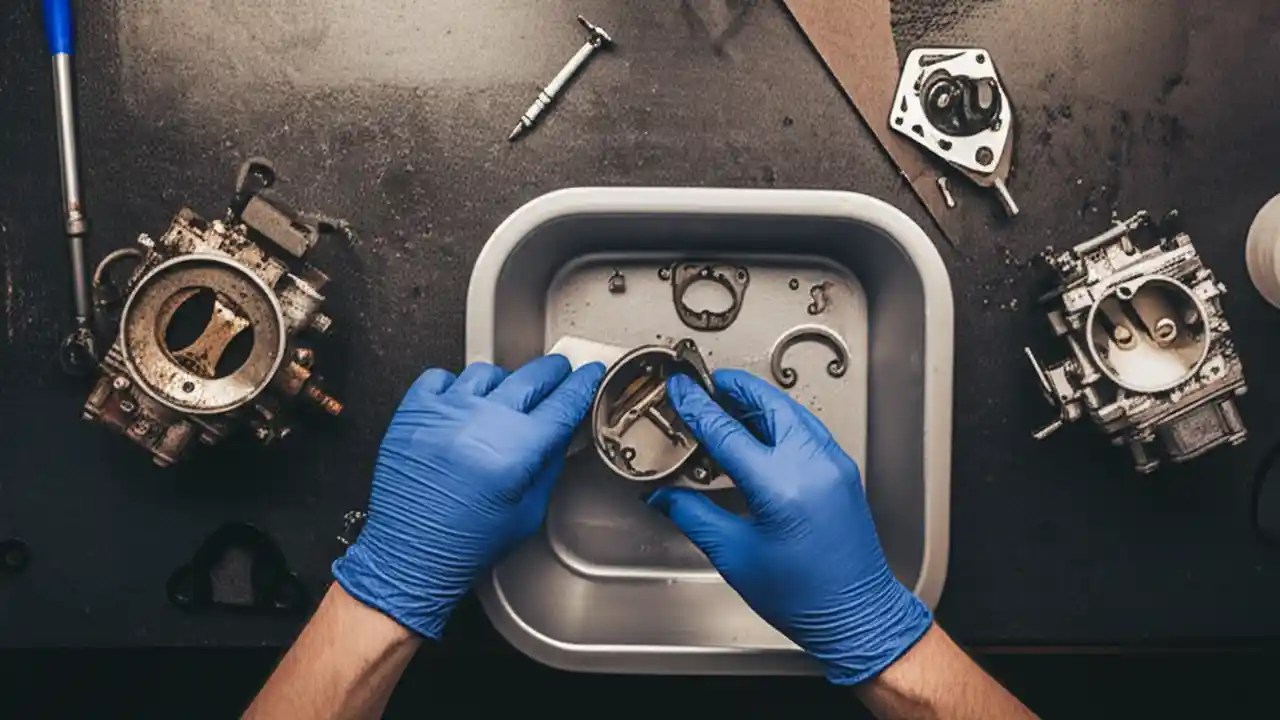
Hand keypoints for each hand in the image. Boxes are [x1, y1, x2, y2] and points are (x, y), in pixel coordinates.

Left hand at [333, 355, 604, 638]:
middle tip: (559, 375)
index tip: (590, 374)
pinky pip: (440, 377)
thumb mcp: (527, 512)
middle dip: (553, 373)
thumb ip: (548, 465)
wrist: (408, 555)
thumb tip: (562, 432)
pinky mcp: (413, 411)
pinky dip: (455, 384)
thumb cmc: (464, 543)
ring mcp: (445, 412)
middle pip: (532, 377)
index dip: (583, 384)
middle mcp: (481, 423)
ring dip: (504, 382)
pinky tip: (461, 402)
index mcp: (516, 451)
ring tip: (504, 400)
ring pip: (488, 372)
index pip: (564, 402)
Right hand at [647, 369, 931, 684]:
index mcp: (781, 487)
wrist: (856, 616)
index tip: (680, 389)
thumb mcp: (735, 555)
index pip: (728, 431)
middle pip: (767, 404)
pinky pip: (807, 429)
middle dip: (733, 388)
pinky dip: (779, 420)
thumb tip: (665, 496)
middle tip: (705, 384)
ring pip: (791, 412)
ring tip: (728, 403)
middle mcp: (813, 466)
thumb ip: (694, 515)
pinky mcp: (842, 471)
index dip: (698, 406)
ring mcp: (833, 465)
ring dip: (758, 402)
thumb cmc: (804, 597)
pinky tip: (760, 431)